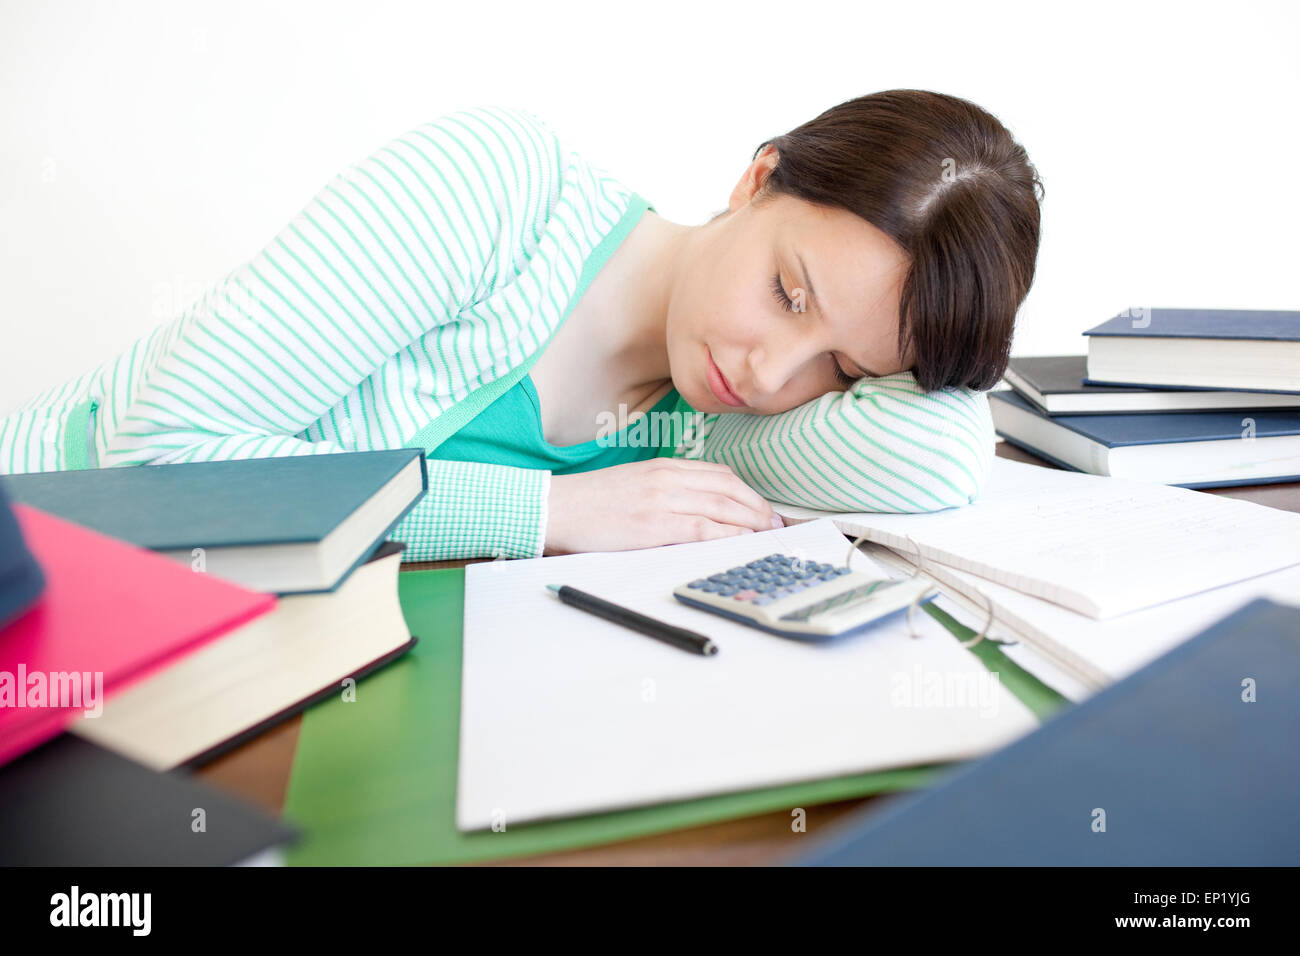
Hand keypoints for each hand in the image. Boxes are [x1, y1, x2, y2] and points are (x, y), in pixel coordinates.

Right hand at [544, 458, 783, 555]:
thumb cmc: (591, 502)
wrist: (557, 507)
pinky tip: (743, 542)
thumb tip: (698, 508)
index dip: (749, 492)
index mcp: (664, 467)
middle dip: (759, 508)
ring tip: (768, 535)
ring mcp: (663, 500)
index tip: (764, 508)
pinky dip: (729, 535)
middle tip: (776, 524)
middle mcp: (668, 478)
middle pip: (730, 489)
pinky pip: (703, 529)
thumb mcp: (634, 483)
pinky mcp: (654, 525)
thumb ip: (666, 488)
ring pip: (723, 507)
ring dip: (752, 522)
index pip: (720, 474)